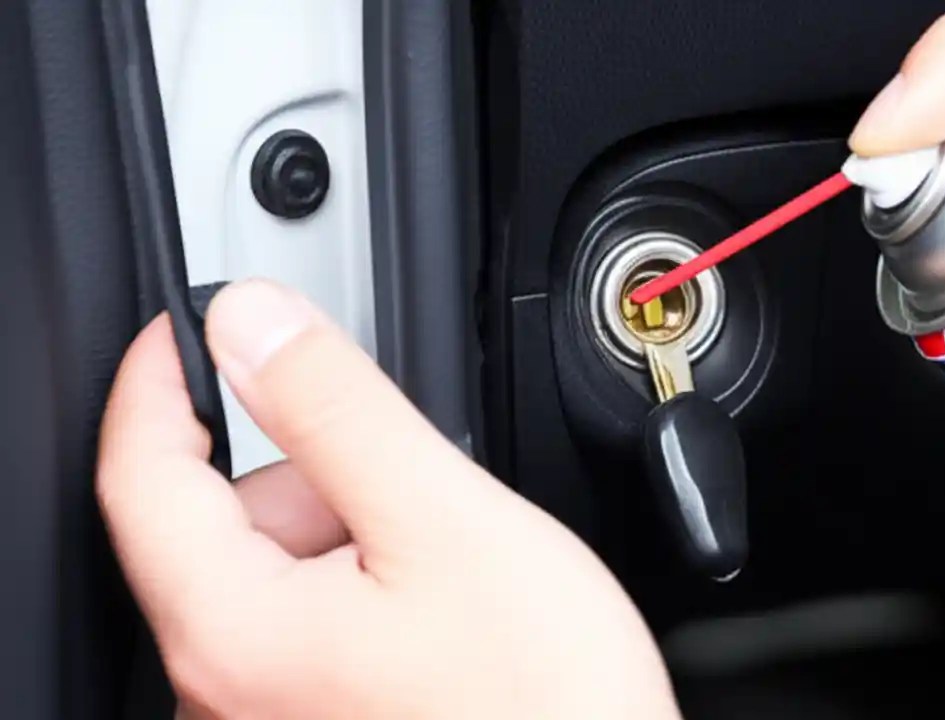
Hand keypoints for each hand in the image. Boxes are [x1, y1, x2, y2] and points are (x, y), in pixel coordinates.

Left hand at [96, 280, 681, 719]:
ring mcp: (266, 712)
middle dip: (305, 472)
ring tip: (438, 565)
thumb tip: (253, 326)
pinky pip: (299, 619)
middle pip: (218, 522)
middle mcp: (225, 690)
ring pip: (268, 568)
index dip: (162, 379)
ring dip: (340, 530)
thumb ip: (337, 411)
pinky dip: (353, 582)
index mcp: (234, 632)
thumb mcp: (442, 520)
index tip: (192, 325)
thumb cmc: (538, 703)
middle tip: (402, 482)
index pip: (140, 475)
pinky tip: (428, 606)